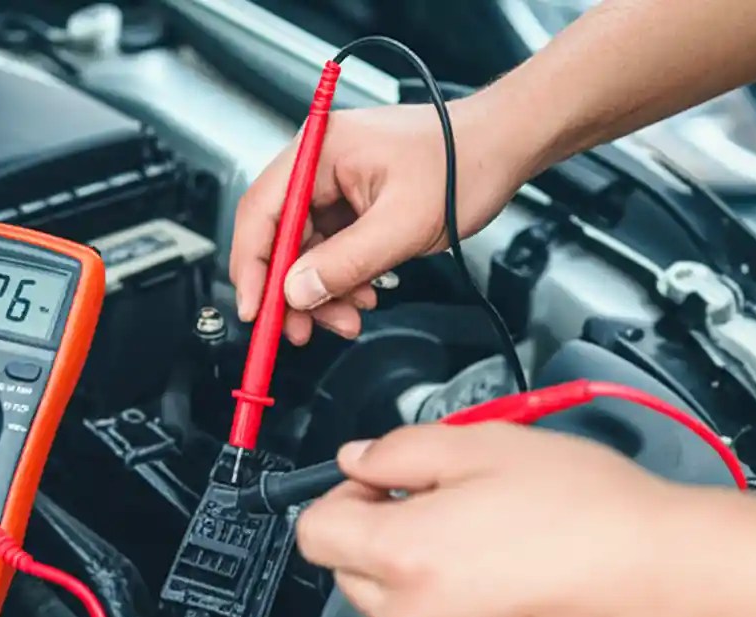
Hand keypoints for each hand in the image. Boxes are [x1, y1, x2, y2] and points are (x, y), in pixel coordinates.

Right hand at [230, 94, 536, 344]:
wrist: (503, 147)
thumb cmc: (463, 162)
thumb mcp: (403, 223)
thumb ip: (346, 261)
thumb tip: (297, 292)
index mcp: (320, 151)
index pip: (260, 213)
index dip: (252, 267)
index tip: (255, 311)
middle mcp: (319, 163)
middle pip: (278, 236)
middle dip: (291, 289)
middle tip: (300, 330)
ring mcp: (335, 182)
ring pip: (304, 248)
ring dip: (320, 290)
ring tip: (345, 317)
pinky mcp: (352, 200)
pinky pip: (330, 246)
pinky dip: (341, 277)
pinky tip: (361, 294)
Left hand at [296, 423, 714, 616]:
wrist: (676, 586)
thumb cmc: (596, 515)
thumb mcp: (488, 446)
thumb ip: (403, 451)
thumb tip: (359, 460)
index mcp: (407, 554)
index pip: (315, 532)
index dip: (342, 497)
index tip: (377, 486)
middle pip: (351, 574)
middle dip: (380, 536)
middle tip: (442, 506)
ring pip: (397, 613)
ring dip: (420, 578)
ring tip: (490, 545)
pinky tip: (511, 586)